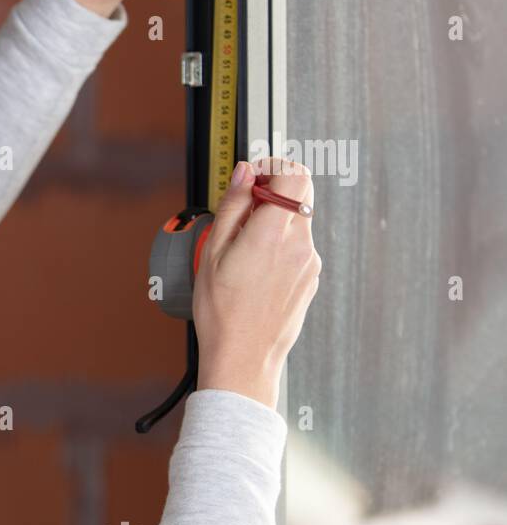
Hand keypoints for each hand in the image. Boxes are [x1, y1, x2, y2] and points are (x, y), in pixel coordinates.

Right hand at [193, 158, 320, 410]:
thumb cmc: (222, 314)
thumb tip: (244, 173)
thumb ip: (233, 206)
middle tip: (247, 204)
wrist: (243, 357)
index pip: (293, 174)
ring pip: (299, 219)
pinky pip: (299, 245)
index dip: (273, 167)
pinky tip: (255, 267)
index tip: (253, 177)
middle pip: (301, 192)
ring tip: (244, 246)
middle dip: (275, 188)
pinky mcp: (311, 277)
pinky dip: (281, 243)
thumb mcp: (213, 253)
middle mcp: (299, 244)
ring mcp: (309, 262)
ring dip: (276, 218)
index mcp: (273, 234)